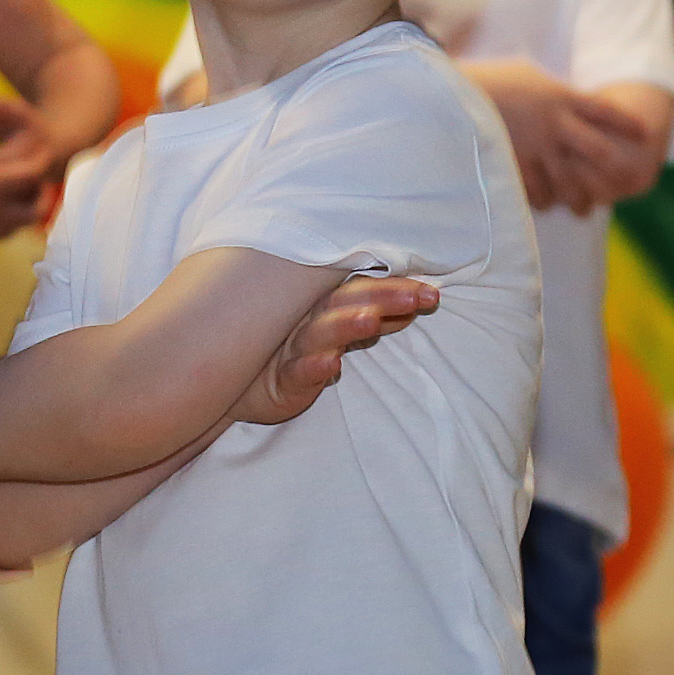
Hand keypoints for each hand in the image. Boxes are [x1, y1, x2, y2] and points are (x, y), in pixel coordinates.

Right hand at [234, 275, 438, 426]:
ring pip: (323, 332)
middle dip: (384, 298)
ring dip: (348, 324)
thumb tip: (413, 306)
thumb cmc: (294, 353)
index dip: (397, 289)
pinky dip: (313, 366)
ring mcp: (295, 348)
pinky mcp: (281, 379)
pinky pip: (297, 371)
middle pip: (348, 302)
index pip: (365, 289)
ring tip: (372, 320)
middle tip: (418, 298)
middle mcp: (312, 320)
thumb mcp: (339, 335)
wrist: (241, 385)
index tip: (432, 292)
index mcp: (328, 305)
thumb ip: (373, 320)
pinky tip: (331, 364)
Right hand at [471, 65, 663, 213]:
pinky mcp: (515, 164)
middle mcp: (555, 124)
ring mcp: (535, 147)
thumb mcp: (528, 75)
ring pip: (569, 180)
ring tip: (582, 209)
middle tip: (626, 179)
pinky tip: (544, 205)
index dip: (627, 123)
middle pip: (598, 150)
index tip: (645, 133)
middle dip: (614, 166)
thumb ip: (550, 91)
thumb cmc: (489, 78)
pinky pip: (536, 189)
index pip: (604, 111)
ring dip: (578, 197)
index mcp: (560, 97)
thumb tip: (562, 96)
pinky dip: (542, 200)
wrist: (453, 92)